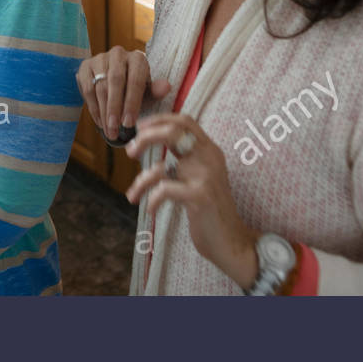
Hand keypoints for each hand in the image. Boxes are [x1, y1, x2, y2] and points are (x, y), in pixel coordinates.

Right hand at [76, 46, 170, 142]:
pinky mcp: (85, 66)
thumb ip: (156, 91)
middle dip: (114, 108)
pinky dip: (93, 108)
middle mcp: (118, 54)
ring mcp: (100, 58)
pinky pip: (87, 89)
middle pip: (115, 81)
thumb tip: (166, 87)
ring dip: (103, 112)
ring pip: (99, 86)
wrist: (115, 82)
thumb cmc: (135, 89)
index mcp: (137, 58)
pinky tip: (100, 121)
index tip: (129, 123)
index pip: (135, 80)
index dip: (132, 103)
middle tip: (115, 129)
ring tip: (108, 130)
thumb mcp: (147, 92)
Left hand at [124, 113, 259, 288]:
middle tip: (130, 152)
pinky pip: (164, 190)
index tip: (140, 128)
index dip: (159, 119)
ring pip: (161, 167)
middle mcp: (210, 158)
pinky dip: (151, 200)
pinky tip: (150, 210)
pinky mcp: (200, 196)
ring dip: (140, 182)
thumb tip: (147, 142)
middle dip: (145, 138)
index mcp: (210, 150)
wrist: (231, 242)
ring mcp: (206, 176)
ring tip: (132, 195)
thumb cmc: (208, 210)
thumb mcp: (199, 177)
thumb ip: (182, 159)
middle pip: (172, 132)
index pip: (184, 121)